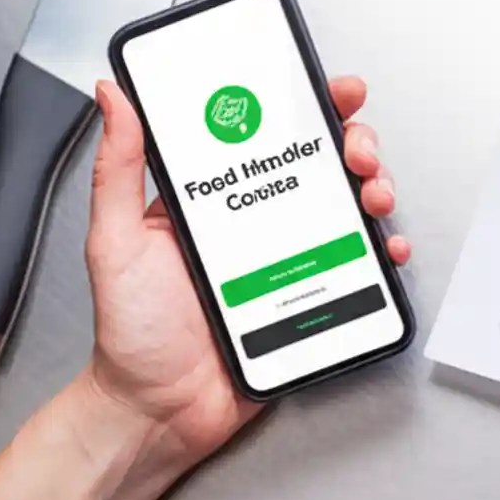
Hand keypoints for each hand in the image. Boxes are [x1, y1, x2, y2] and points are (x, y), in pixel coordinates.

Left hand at [82, 78, 409, 462]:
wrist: (158, 411)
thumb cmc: (132, 334)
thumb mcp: (115, 242)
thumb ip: (117, 169)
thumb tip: (113, 98)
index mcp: (215, 199)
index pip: (265, 134)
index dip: (305, 103)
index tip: (330, 88)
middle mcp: (257, 222)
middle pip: (322, 164)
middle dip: (355, 143)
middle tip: (357, 149)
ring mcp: (290, 259)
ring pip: (348, 208)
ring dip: (375, 189)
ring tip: (372, 196)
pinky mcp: (313, 298)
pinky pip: (360, 268)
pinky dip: (383, 252)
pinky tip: (385, 247)